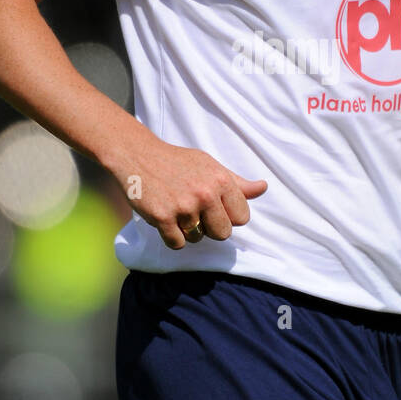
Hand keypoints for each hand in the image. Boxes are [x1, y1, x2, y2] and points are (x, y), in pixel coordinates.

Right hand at [112, 134, 267, 249]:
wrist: (137, 155)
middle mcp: (205, 194)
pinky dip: (171, 236)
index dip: (228, 216)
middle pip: (223, 234)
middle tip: (194, 211)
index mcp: (221, 180)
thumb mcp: (210, 166)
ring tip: (176, 208)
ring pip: (198, 239)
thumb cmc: (178, 162)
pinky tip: (165, 217)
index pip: (242, 218)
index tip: (214, 207)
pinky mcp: (162, 218)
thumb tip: (263, 187)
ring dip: (187, 230)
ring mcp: (184, 207)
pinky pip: (177, 244)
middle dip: (210, 228)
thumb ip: (237, 183)